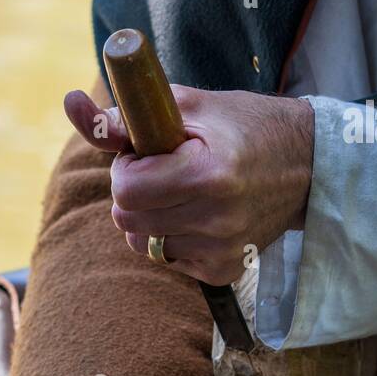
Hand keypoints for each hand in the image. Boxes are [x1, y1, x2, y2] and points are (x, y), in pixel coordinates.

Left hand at [64, 85, 313, 285]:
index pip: (126, 191)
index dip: (127, 169)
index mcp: (208, 175)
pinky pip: (168, 257)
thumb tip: (70, 104)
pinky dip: (172, 235)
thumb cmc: (240, 125)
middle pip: (127, 220)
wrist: (306, 164)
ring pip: (143, 242)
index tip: (145, 154)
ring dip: (149, 216)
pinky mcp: (224, 271)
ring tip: (183, 190)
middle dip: (132, 192)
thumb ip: (125, 114)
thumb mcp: (185, 106)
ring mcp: (222, 250)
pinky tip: (199, 212)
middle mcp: (217, 220)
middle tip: (161, 170)